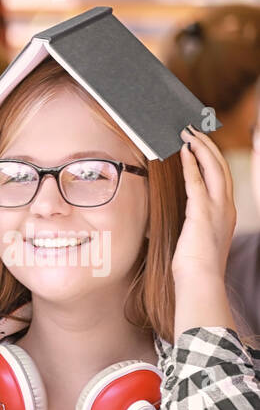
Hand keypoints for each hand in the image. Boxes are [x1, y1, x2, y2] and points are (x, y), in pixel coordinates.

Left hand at [171, 126, 234, 281]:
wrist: (201, 279)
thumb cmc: (195, 266)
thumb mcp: (198, 239)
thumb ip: (195, 224)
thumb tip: (184, 220)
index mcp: (226, 212)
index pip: (222, 178)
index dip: (213, 159)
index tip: (202, 145)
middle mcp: (226, 206)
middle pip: (221, 167)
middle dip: (208, 146)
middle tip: (194, 130)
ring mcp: (217, 208)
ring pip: (213, 168)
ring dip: (201, 148)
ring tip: (189, 133)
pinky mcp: (203, 212)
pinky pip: (196, 181)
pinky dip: (190, 165)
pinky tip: (183, 152)